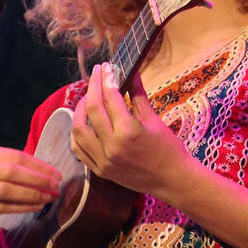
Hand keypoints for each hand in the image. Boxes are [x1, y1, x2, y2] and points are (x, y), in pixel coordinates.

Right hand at [0, 146, 62, 237]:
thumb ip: (16, 168)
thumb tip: (50, 174)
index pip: (17, 157)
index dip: (39, 166)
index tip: (57, 174)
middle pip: (12, 172)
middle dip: (37, 179)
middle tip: (55, 186)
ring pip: (7, 191)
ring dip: (31, 195)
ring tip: (48, 198)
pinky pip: (3, 207)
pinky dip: (22, 207)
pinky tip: (36, 207)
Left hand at [70, 63, 192, 201]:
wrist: (171, 180)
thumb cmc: (167, 148)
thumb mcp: (154, 119)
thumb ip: (138, 95)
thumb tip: (131, 73)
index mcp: (129, 130)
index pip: (111, 96)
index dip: (107, 77)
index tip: (106, 67)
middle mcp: (113, 145)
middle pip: (92, 108)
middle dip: (93, 86)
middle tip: (96, 75)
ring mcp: (104, 160)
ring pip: (79, 129)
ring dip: (79, 110)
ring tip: (87, 99)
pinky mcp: (100, 170)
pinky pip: (78, 149)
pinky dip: (76, 134)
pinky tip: (82, 123)